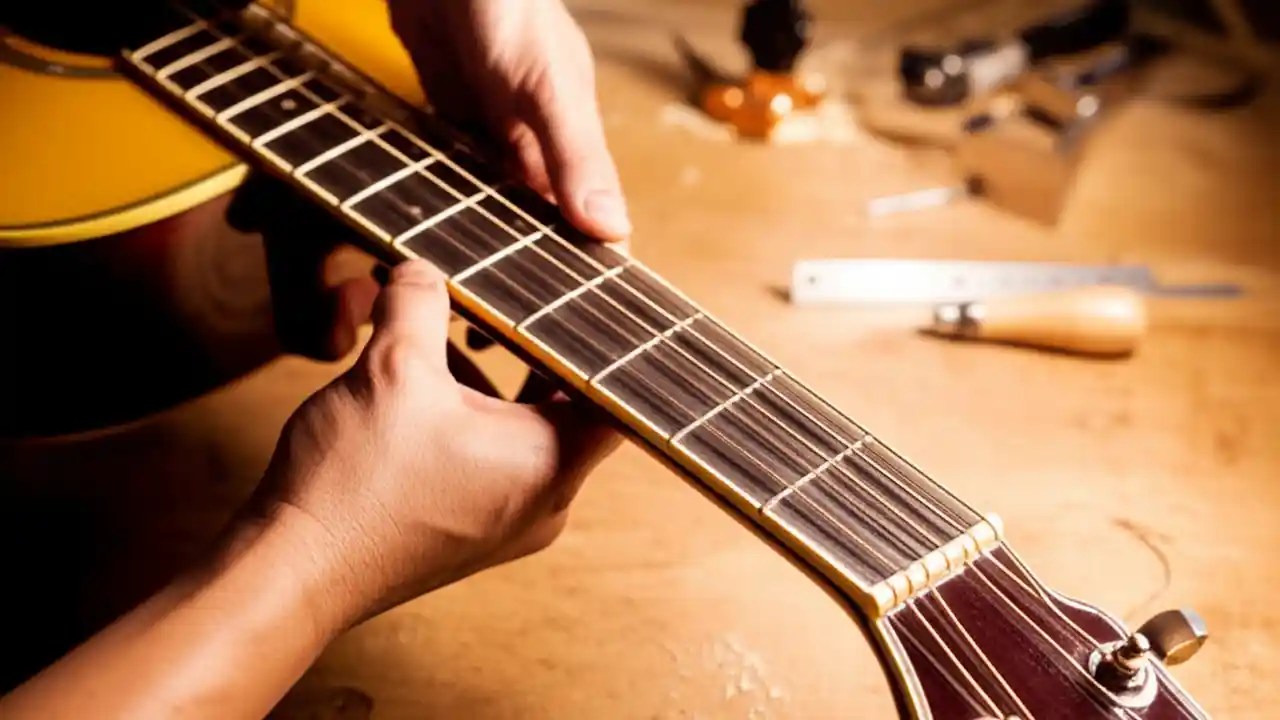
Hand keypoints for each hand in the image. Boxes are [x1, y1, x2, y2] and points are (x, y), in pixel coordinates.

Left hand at [249, 0, 628, 361]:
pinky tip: (431, 247)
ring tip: (469, 310)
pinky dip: (444, 213)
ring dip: (482, 250)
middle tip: (512, 335)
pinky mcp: (449, 124)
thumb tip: (613, 230)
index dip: (587, 272)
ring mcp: (491, 135)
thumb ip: (576, 154)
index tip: (584, 328)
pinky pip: (451, 181)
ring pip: (493, 209)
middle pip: (540, 223)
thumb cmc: (503, 2)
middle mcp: (536, 142)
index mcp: (574, 136)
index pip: (591, 219)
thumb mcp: (547, 84)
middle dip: (529, 275)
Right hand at [249, 259, 620, 628]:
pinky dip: (468, 412)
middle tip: (515, 294)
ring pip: (523, 427)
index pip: (613, 387)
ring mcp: (507, 520)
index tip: (582, 295)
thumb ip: (418, 301)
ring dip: (492, 376)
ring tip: (455, 326)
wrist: (291, 572)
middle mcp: (544, 500)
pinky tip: (424, 376)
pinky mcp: (470, 527)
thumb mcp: (390, 368)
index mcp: (550, 463)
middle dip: (532, 343)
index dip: (599, 335)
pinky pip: (491, 456)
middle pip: (568, 403)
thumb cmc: (352, 485)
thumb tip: (423, 267)